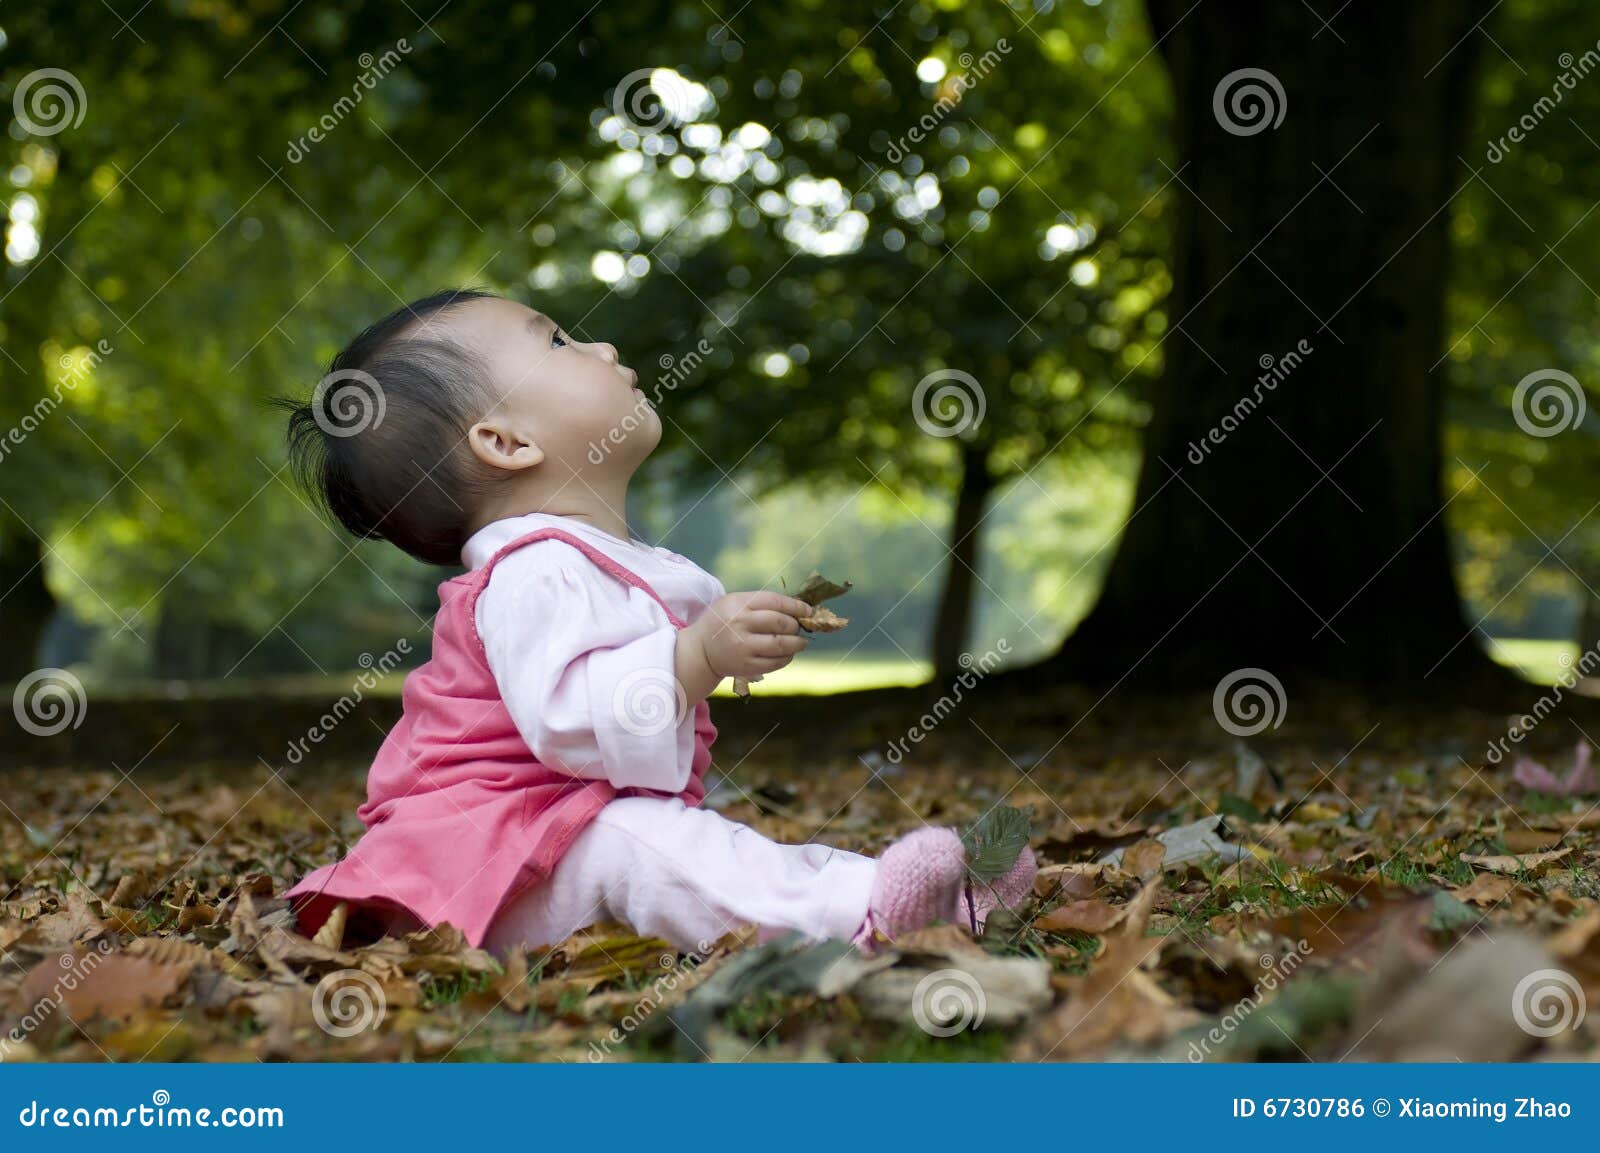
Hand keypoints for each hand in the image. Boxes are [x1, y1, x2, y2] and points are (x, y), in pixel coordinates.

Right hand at [676, 591, 811, 696]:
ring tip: (800, 642)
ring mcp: (743, 647)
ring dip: (797, 643)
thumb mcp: (735, 602)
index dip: (796, 606)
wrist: (701, 650)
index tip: (808, 610)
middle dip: (796, 625)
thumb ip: (762, 603)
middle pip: (781, 623)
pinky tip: (788, 653)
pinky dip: (787, 657)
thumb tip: (798, 607)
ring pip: (781, 645)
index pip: (776, 602)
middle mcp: (740, 624)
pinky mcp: (746, 666)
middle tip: (799, 627)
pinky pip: (775, 662)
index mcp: (739, 604)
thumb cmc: (723, 621)